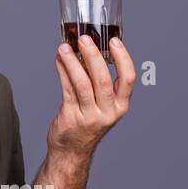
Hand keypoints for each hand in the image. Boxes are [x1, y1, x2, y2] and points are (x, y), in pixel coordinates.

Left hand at [48, 34, 135, 156]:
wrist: (72, 149)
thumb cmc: (88, 122)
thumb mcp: (102, 104)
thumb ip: (98, 80)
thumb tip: (89, 48)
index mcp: (120, 106)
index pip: (128, 79)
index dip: (123, 58)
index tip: (114, 41)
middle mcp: (107, 112)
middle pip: (103, 80)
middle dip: (93, 56)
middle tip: (84, 39)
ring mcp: (89, 116)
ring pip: (82, 84)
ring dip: (72, 62)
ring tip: (64, 47)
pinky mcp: (71, 117)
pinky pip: (67, 89)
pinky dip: (62, 71)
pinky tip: (59, 60)